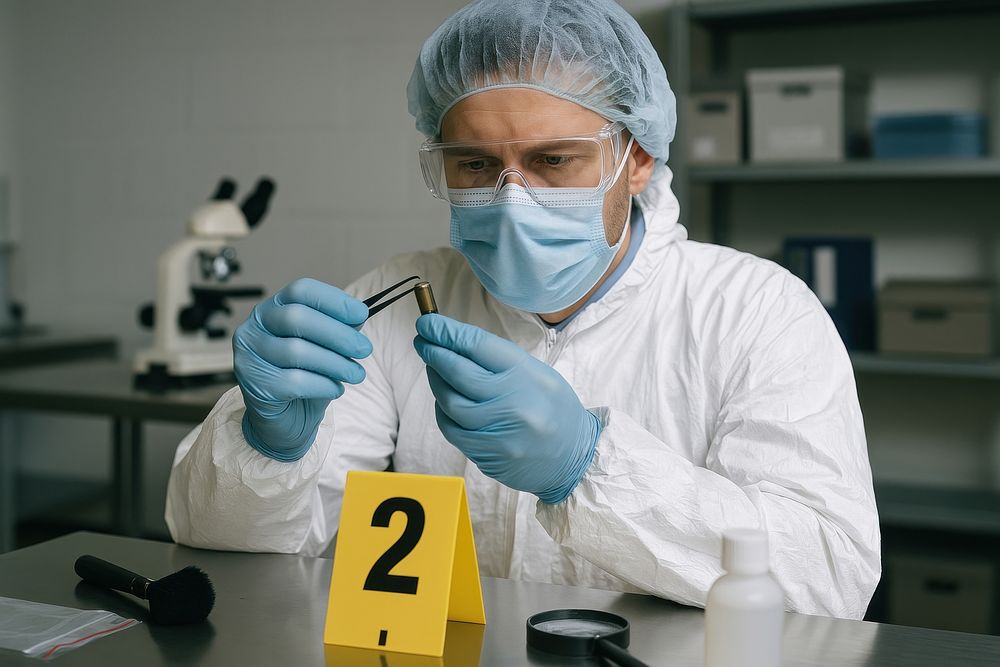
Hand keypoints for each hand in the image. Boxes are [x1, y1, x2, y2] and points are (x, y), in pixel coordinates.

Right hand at [233, 278, 371, 460]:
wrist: (285, 420)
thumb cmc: (305, 377)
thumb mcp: (325, 348)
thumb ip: (337, 328)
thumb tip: (358, 315)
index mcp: (273, 308)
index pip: (301, 291)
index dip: (333, 300)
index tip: (362, 314)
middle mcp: (255, 327)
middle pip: (297, 318)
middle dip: (337, 334)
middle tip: (364, 349)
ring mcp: (249, 355)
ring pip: (297, 351)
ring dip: (335, 363)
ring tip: (356, 374)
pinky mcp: (254, 385)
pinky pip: (294, 381)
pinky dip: (322, 384)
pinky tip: (336, 389)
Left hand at [413, 314, 599, 503]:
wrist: (575, 459)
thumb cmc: (554, 410)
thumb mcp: (538, 374)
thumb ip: (499, 360)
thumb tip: (456, 342)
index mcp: (526, 374)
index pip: (477, 345)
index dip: (446, 331)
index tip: (428, 323)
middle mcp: (512, 401)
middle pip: (458, 371)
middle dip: (434, 352)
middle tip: (422, 341)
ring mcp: (498, 431)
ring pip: (449, 401)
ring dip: (435, 380)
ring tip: (433, 367)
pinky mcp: (487, 454)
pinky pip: (451, 429)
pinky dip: (442, 411)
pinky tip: (444, 400)